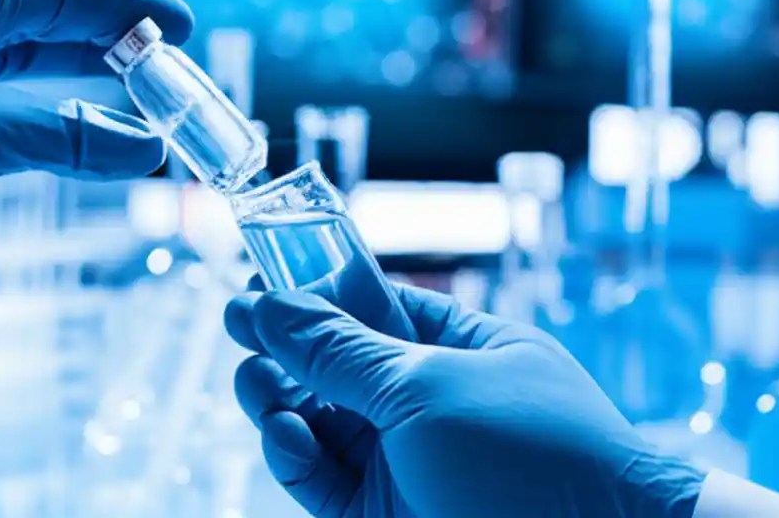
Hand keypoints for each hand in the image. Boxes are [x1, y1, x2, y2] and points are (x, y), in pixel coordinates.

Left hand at [0, 0, 192, 267]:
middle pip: (56, 30)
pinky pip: (26, 125)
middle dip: (120, 48)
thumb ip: (61, 136)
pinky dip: (70, 134)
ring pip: (44, 80)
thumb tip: (145, 148)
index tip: (178, 21)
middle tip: (179, 69)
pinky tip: (108, 148)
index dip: (122, 2)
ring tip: (159, 108)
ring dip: (100, 94)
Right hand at [223, 260, 705, 517]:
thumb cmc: (537, 456)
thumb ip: (342, 350)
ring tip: (260, 389)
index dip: (315, 291)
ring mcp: (405, 462)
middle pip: (333, 365)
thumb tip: (269, 303)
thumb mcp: (429, 388)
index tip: (259, 283)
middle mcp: (428, 402)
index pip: (374, 305)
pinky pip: (318, 478)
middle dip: (284, 349)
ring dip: (277, 400)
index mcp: (459, 348)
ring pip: (316, 421)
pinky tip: (286, 436)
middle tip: (241, 332)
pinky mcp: (382, 514)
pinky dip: (292, 456)